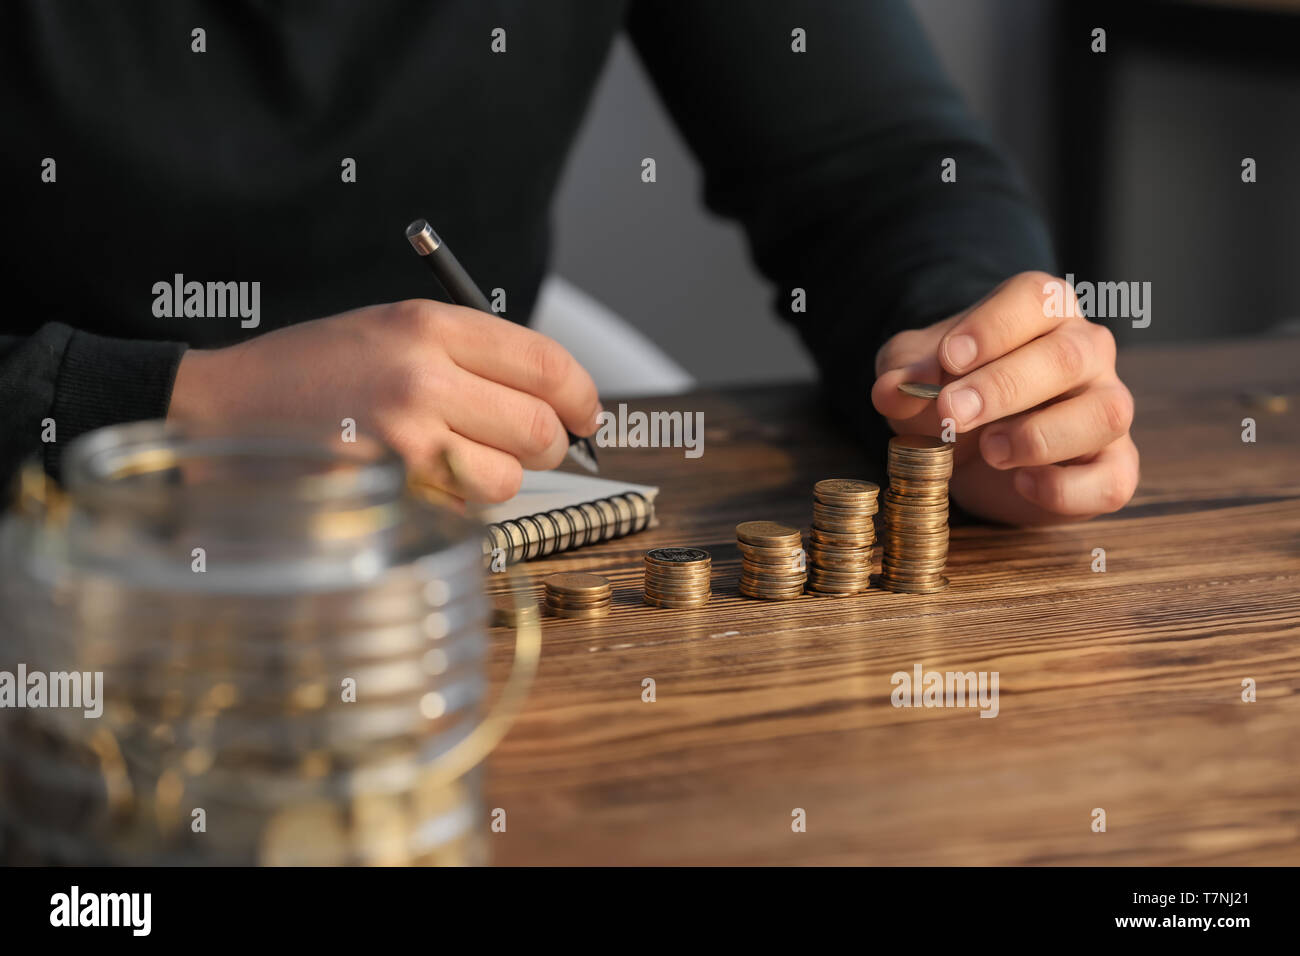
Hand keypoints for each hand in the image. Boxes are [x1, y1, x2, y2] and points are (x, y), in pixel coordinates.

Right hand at [169, 299, 600, 501]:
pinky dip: (456, 507)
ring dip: (494, 480)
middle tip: (528, 448)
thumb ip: (470, 356)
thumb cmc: (306, 376)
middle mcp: (423, 377)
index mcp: (427, 325)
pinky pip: (462, 513)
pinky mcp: (389, 494)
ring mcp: (406, 440)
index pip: (546, 364)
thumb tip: (554, 402)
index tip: (586, 415)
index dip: (581, 396)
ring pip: (508, 479)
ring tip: (451, 462)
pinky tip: (416, 483)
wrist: (216, 414)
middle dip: (547, 446)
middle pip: (540, 428)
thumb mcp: (387, 331)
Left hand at [871, 272, 1138, 525]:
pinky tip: (1023, 484)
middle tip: (953, 413)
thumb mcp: (914, 374)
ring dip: (1042, 436)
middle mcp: (1086, 353)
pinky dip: (1068, 488)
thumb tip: (893, 389)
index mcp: (1043, 312)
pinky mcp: (1112, 467)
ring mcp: (1106, 408)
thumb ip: (903, 373)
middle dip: (1005, 386)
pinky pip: (1112, 479)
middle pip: (1069, 355)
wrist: (971, 448)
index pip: (1036, 298)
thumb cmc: (952, 392)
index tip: (949, 358)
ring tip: (990, 450)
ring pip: (1105, 413)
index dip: (993, 327)